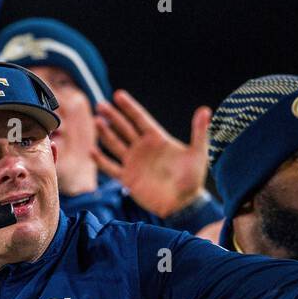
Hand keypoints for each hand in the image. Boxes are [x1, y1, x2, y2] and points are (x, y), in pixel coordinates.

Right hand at [93, 89, 211, 218]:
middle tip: (100, 104)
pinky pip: (111, 168)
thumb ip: (199, 131)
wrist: (183, 204)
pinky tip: (91, 151)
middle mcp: (143, 148)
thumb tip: (206, 110)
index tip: (118, 94)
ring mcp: (134, 163)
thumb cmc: (192, 178)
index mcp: (157, 139)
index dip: (129, 107)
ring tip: (96, 121)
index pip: (140, 118)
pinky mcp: (128, 178)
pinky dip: (101, 160)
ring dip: (106, 133)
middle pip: (124, 128)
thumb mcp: (198, 153)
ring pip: (115, 144)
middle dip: (113, 116)